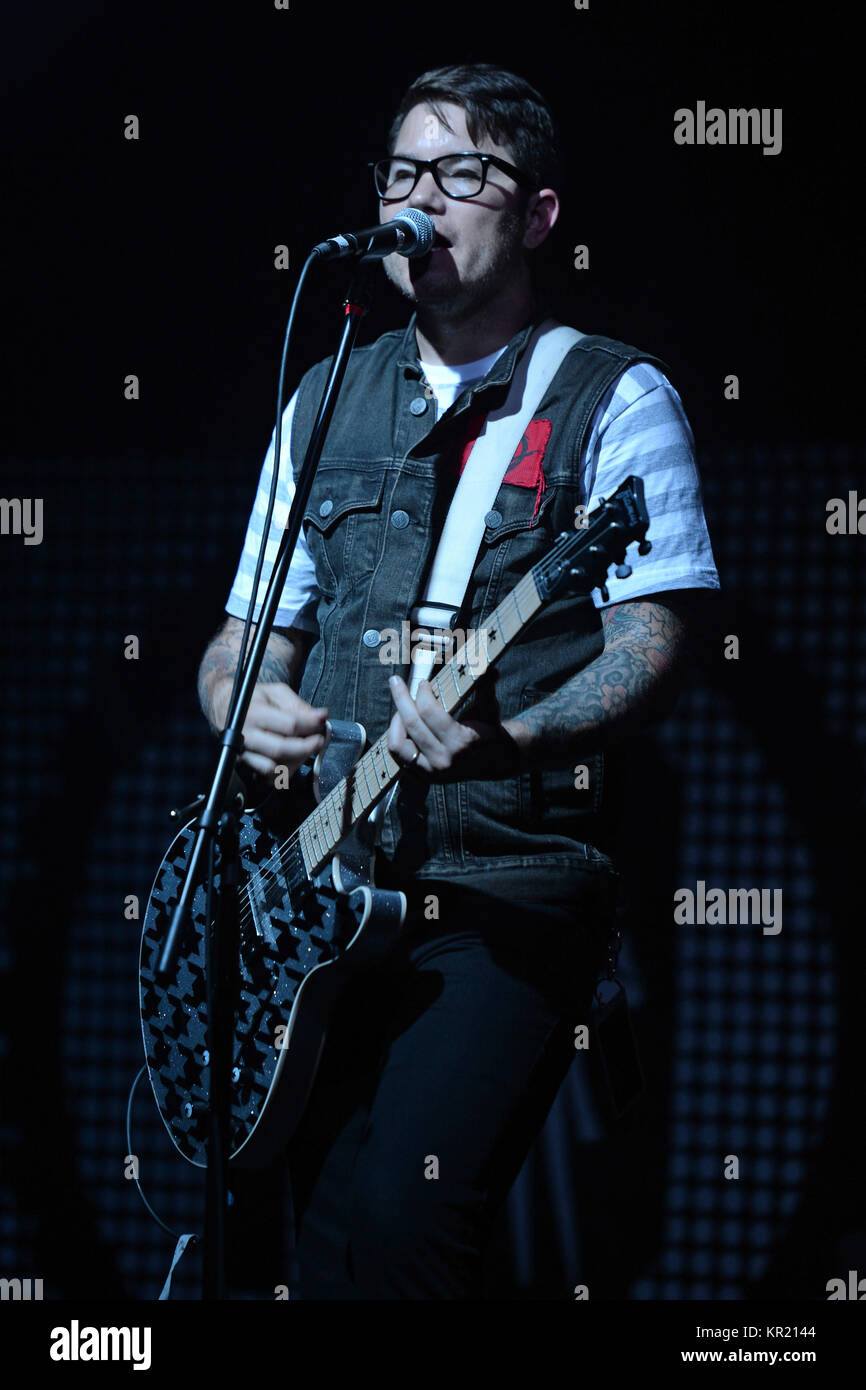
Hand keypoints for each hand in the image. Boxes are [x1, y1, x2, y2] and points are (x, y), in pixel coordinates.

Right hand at [212, 677, 327, 782]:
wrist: (224, 707)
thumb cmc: (254, 700)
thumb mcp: (275, 692)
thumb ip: (298, 705)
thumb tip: (321, 716)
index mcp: (253, 713)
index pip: (289, 725)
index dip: (311, 725)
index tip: (322, 723)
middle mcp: (245, 736)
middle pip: (281, 749)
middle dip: (306, 747)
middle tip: (318, 740)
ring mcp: (243, 754)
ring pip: (274, 768)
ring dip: (296, 761)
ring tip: (304, 749)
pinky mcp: (245, 767)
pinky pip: (268, 779)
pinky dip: (283, 772)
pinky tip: (291, 759)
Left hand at [386, 674, 525, 781]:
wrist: (492, 762)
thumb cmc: (488, 731)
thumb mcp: (489, 709)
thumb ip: (486, 689)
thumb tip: (487, 668)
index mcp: (461, 743)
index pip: (430, 713)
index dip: (423, 693)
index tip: (423, 683)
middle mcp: (443, 761)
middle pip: (411, 725)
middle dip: (401, 698)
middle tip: (396, 682)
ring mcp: (430, 771)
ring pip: (397, 743)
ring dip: (395, 720)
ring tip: (401, 706)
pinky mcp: (421, 776)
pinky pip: (397, 755)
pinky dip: (396, 736)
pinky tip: (402, 722)